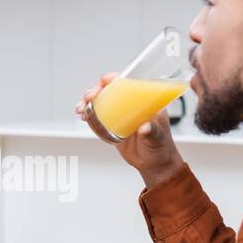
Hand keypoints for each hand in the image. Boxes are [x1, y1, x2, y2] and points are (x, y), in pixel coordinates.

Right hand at [76, 73, 184, 188]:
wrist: (154, 164)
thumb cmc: (161, 148)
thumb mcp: (157, 139)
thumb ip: (152, 132)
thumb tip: (145, 127)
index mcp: (146, 101)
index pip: (129, 82)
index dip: (115, 78)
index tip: (105, 80)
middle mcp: (132, 104)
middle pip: (111, 89)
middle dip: (96, 90)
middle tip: (88, 98)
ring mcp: (122, 113)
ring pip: (102, 100)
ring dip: (88, 101)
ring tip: (81, 108)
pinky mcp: (113, 124)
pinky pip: (98, 114)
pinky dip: (88, 112)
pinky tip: (82, 115)